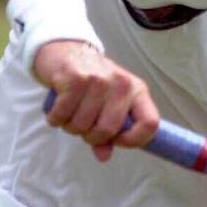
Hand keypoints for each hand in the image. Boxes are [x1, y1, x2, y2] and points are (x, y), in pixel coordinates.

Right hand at [34, 40, 159, 160]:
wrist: (66, 50)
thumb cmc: (92, 83)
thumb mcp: (108, 103)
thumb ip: (110, 132)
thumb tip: (104, 156)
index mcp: (137, 91)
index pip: (150, 123)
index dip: (133, 140)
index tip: (116, 141)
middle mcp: (122, 84)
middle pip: (109, 130)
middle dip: (91, 136)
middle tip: (83, 127)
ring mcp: (99, 80)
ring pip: (82, 125)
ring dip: (71, 127)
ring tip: (70, 114)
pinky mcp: (75, 78)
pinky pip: (63, 115)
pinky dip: (56, 119)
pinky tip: (57, 110)